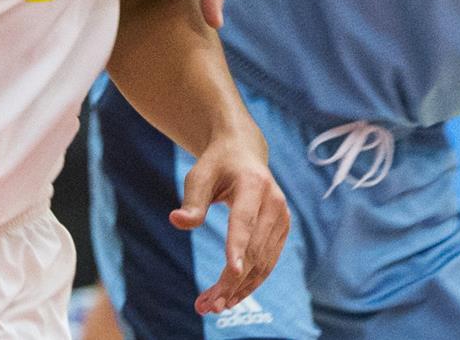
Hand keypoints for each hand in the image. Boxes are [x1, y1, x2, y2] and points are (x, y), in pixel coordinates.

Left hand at [170, 129, 290, 315]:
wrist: (243, 153)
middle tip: (207, 305)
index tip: (230, 272)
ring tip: (214, 306)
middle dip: (231, 281)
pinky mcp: (282, 229)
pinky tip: (231, 296)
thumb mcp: (198, 176)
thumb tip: (177, 221)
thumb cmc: (216, 165)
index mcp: (254, 184)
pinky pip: (268, 262)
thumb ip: (191, 201)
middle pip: (253, 249)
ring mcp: (282, 217)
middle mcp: (274, 201)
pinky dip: (251, 282)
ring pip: (263, 262)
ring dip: (240, 288)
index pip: (244, 221)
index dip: (237, 247)